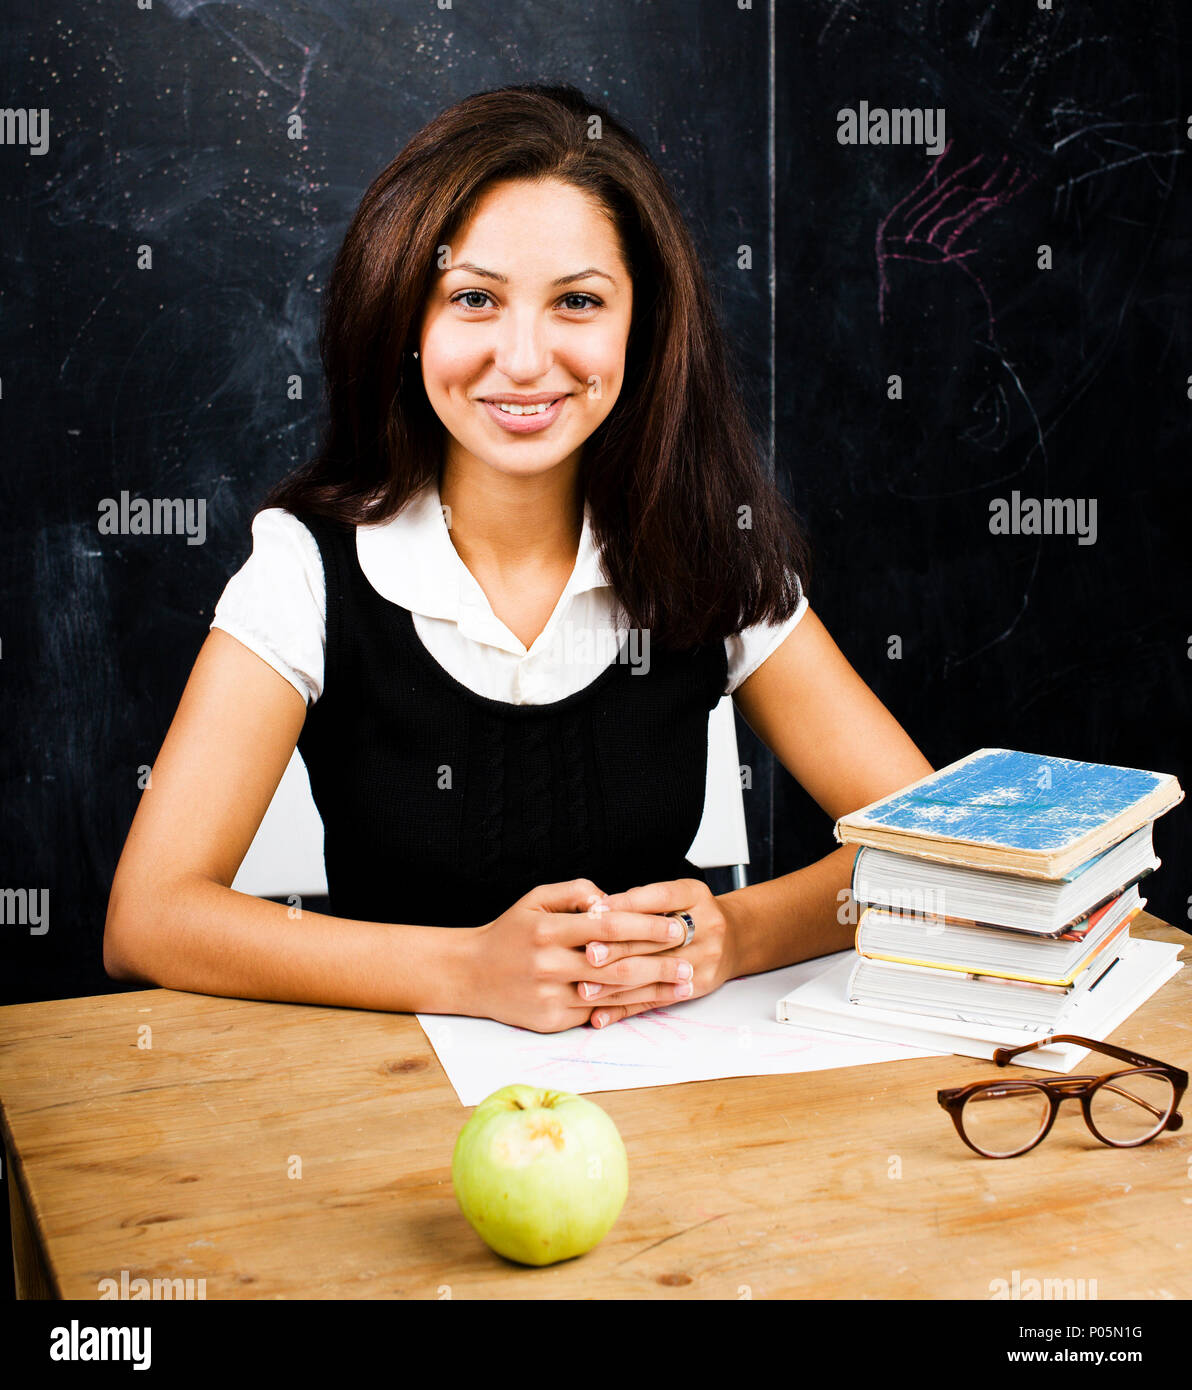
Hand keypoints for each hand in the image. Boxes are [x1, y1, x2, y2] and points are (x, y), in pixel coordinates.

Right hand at [468, 878, 699, 1033]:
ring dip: (653, 989)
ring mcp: (551, 996)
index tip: (674, 924)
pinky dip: (628, 1006)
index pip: (608, 926)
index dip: (646, 925)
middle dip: (660, 961)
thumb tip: (612, 900)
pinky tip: (653, 1000)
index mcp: (548, 929)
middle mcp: (549, 965)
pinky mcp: (553, 1021)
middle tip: (690, 958)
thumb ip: (576, 892)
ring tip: (683, 983)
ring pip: (613, 993)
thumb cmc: (510, 932)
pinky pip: (598, 1012)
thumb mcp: (536, 898)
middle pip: (617, 963)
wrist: (471, 975)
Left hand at [578, 878, 737, 1026]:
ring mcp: (704, 961)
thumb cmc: (694, 913)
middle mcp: (705, 928)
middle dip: (617, 949)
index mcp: (695, 897)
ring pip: (652, 975)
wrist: (734, 938)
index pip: (660, 899)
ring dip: (615, 984)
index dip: (626, 905)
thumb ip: (643, 899)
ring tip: (585, 989)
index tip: (596, 913)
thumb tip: (600, 911)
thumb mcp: (677, 893)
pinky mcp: (696, 988)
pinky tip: (601, 1015)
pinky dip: (625, 1009)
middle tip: (587, 954)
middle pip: (656, 940)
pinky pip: (656, 1000)